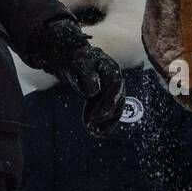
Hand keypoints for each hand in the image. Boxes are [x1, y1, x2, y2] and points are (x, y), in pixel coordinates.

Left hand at [29, 19, 125, 136]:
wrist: (74, 59)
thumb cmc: (75, 61)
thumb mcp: (77, 65)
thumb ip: (86, 75)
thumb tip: (94, 90)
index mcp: (110, 67)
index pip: (113, 84)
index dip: (107, 102)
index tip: (95, 117)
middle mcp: (116, 78)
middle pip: (117, 97)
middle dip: (106, 113)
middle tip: (92, 126)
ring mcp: (115, 87)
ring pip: (117, 105)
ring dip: (108, 120)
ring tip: (95, 131)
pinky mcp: (110, 95)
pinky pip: (114, 108)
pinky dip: (108, 120)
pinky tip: (99, 131)